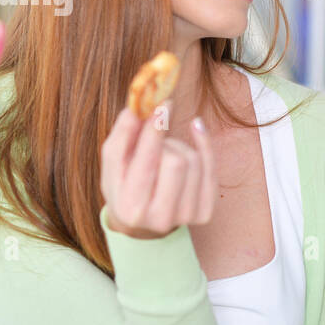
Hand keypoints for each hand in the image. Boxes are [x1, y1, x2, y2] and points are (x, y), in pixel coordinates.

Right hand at [100, 100, 215, 238]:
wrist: (142, 219)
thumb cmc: (124, 184)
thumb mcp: (113, 163)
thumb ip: (123, 135)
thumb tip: (137, 108)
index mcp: (132, 208)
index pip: (149, 160)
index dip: (155, 130)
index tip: (162, 104)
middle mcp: (161, 219)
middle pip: (176, 161)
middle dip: (165, 143)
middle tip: (156, 142)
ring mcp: (187, 217)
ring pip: (193, 161)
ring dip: (178, 147)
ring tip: (164, 154)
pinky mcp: (205, 212)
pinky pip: (211, 166)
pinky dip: (203, 142)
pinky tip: (196, 129)